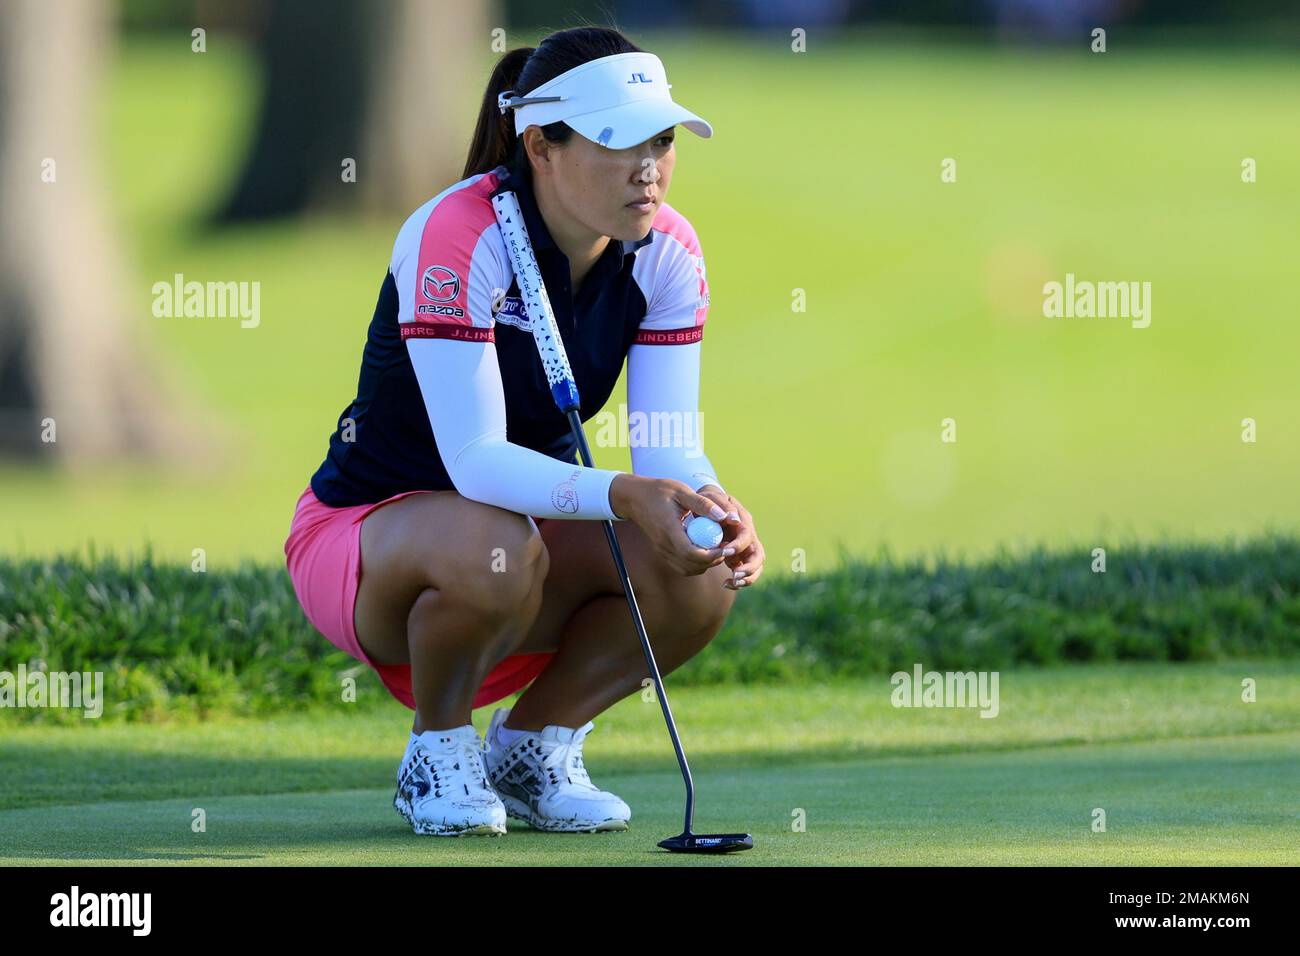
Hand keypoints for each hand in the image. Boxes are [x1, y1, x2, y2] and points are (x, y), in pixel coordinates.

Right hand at [609, 475, 735, 575]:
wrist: (635, 498)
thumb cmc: (660, 491)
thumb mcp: (682, 491)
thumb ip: (703, 504)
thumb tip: (724, 516)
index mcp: (669, 529)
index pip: (690, 552)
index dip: (711, 554)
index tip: (725, 546)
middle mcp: (664, 545)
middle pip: (691, 565)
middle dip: (712, 560)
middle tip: (727, 547)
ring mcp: (662, 551)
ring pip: (688, 569)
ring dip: (705, 564)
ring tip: (717, 548)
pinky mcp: (663, 553)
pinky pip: (682, 566)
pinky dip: (696, 564)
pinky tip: (705, 550)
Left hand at [697, 486, 763, 589]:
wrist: (707, 508)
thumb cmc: (709, 501)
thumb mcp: (713, 497)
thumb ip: (722, 506)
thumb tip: (733, 519)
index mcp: (744, 521)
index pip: (747, 536)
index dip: (738, 545)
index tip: (724, 551)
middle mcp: (749, 536)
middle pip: (758, 555)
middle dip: (749, 567)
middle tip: (735, 574)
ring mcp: (746, 548)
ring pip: (756, 567)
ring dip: (748, 577)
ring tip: (731, 582)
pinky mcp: (740, 558)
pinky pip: (744, 572)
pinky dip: (737, 581)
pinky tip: (725, 583)